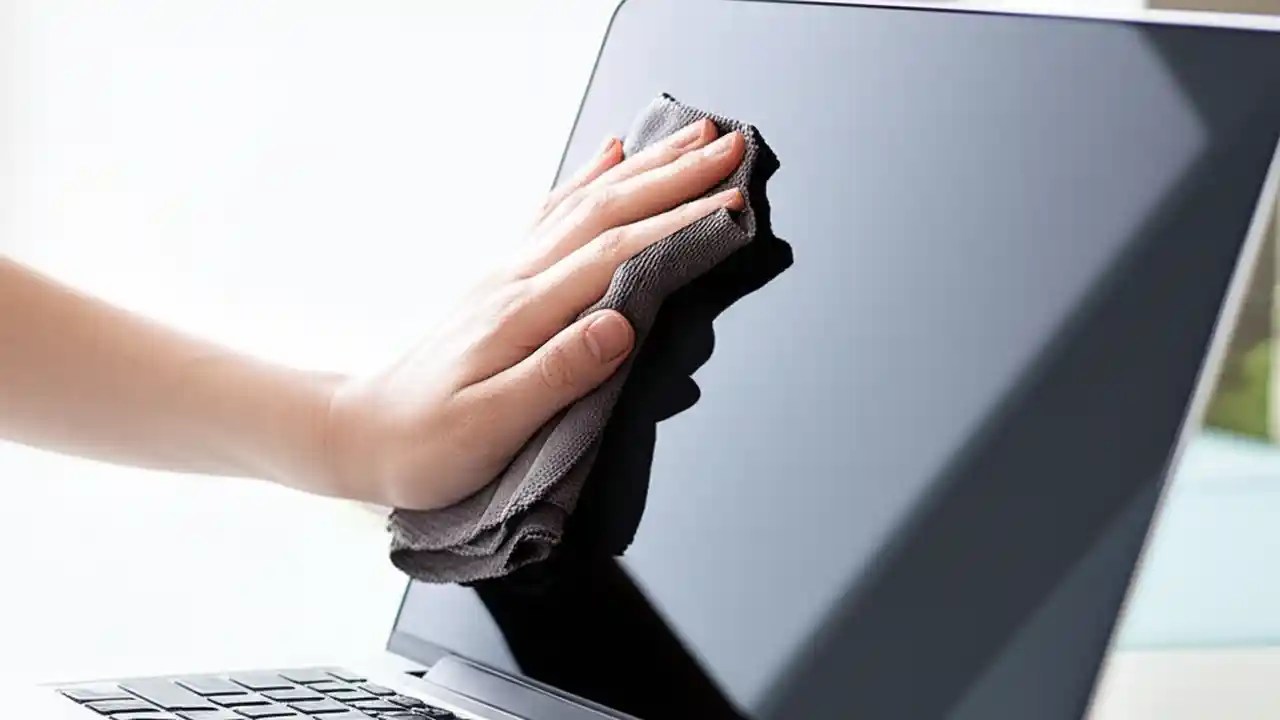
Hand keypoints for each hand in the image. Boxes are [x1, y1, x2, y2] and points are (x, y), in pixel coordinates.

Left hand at [322, 120, 745, 509]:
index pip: (616, 253)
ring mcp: (507, 274)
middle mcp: (516, 279)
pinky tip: (609, 156)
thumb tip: (621, 325)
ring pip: (586, 202)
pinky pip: (553, 213)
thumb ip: (560, 372)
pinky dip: (588, 178)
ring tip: (690, 138)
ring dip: (643, 167)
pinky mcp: (502, 281)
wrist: (360, 434)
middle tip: (730, 148)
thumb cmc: (426, 443)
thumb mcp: (492, 425)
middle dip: (675, 175)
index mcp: (523, 313)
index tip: (730, 202)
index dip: (678, 225)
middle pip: (608, 210)